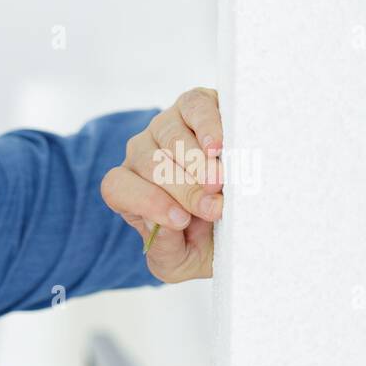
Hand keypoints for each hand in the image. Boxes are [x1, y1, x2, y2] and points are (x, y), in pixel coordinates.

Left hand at [101, 87, 223, 281]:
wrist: (248, 217)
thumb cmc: (207, 240)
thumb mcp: (181, 261)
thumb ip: (164, 250)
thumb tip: (166, 223)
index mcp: (130, 190)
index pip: (117, 188)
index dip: (145, 203)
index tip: (180, 221)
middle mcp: (142, 155)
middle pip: (148, 164)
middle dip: (182, 189)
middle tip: (213, 208)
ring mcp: (166, 126)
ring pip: (168, 136)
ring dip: (196, 162)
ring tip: (220, 183)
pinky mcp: (195, 104)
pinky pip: (192, 106)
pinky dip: (206, 124)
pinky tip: (219, 146)